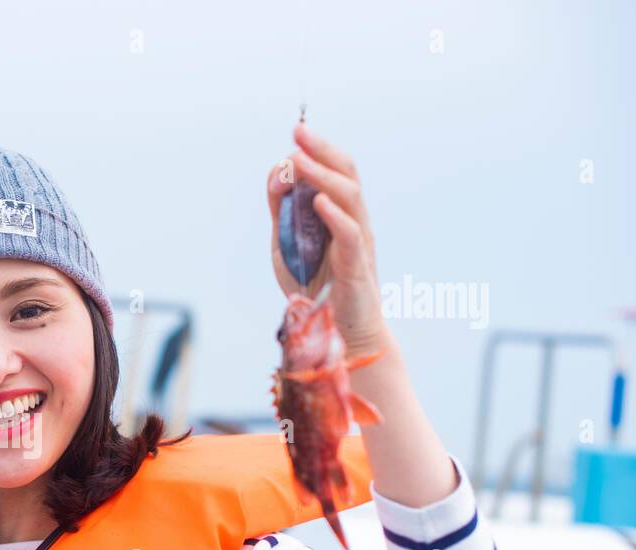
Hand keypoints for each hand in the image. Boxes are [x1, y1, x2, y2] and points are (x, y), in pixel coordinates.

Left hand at [267, 123, 387, 358]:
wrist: (342, 332)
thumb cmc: (316, 288)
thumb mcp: (288, 245)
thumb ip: (283, 213)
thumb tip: (276, 178)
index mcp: (339, 213)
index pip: (332, 172)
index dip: (313, 153)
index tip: (291, 142)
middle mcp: (354, 220)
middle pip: (346, 173)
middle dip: (321, 150)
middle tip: (299, 131)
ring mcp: (359, 240)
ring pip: (349, 196)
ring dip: (323, 175)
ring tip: (300, 160)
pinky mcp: (357, 265)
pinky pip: (350, 233)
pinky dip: (334, 215)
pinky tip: (318, 202)